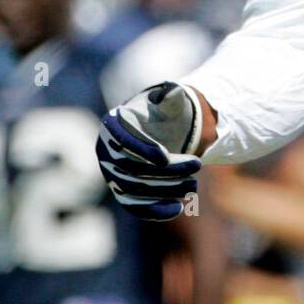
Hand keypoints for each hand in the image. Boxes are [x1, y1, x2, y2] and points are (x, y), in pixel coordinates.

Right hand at [97, 82, 202, 220]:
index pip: (122, 141)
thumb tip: (172, 93)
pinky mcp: (123, 193)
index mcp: (112, 125)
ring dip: (166, 190)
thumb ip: (170, 96)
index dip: (142, 150)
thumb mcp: (169, 99)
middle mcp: (106, 152)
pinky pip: (135, 206)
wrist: (162, 129)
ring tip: (194, 185)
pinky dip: (154, 211)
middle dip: (167, 171)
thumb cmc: (165, 111)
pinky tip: (178, 208)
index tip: (165, 157)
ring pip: (136, 190)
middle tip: (198, 165)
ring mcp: (112, 175)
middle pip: (132, 168)